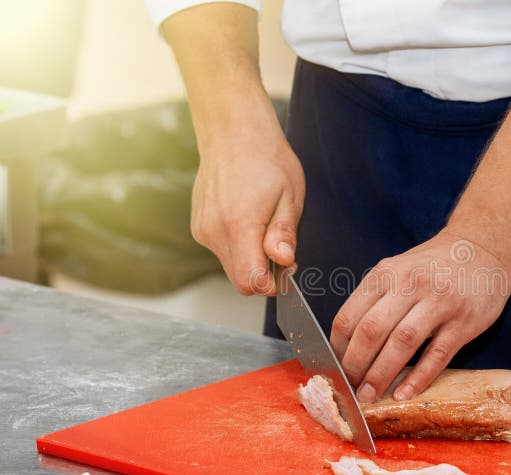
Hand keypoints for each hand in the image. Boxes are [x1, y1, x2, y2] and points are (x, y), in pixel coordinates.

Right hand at [190, 114, 304, 294]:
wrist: (233, 133)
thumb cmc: (266, 159)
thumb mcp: (290, 196)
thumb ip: (284, 233)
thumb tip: (283, 261)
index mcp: (239, 224)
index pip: (249, 281)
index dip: (272, 284)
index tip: (287, 269)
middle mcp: (214, 231)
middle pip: (239, 278)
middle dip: (264, 273)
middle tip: (282, 247)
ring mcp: (202, 230)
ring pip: (231, 265)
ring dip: (252, 258)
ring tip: (266, 226)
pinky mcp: (198, 227)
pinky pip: (222, 250)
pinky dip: (239, 245)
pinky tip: (248, 219)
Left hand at [330, 228, 510, 402]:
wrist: (483, 250)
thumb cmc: (433, 266)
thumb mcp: (398, 269)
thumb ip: (375, 299)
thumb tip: (347, 344)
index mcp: (386, 273)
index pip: (350, 316)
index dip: (337, 349)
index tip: (335, 368)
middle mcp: (410, 285)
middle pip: (372, 331)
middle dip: (355, 366)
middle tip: (349, 388)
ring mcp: (439, 303)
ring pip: (402, 343)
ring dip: (381, 375)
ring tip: (369, 396)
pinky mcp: (464, 322)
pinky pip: (437, 355)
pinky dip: (418, 378)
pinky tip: (404, 394)